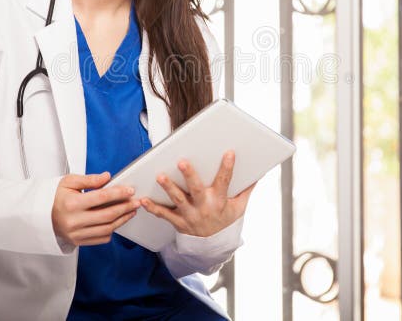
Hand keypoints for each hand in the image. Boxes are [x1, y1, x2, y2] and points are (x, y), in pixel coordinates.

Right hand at [51, 172, 139, 246]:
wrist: (41, 216)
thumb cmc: (55, 197)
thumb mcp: (68, 182)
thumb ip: (89, 179)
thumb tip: (107, 177)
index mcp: (71, 204)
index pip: (101, 197)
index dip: (118, 193)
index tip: (130, 190)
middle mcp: (74, 221)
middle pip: (107, 215)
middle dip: (125, 207)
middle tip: (136, 201)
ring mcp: (76, 234)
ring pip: (107, 228)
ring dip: (122, 220)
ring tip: (131, 211)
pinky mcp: (78, 242)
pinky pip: (101, 238)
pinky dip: (112, 230)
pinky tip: (118, 221)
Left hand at [140, 151, 255, 236]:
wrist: (213, 248)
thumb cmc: (226, 221)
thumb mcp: (240, 207)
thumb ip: (246, 189)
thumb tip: (258, 173)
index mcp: (220, 201)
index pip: (225, 182)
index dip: (228, 167)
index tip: (229, 153)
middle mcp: (204, 207)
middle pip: (196, 190)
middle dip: (189, 175)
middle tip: (182, 162)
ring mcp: (190, 216)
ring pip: (178, 200)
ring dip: (168, 188)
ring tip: (160, 176)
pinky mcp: (179, 222)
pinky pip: (164, 215)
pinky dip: (152, 208)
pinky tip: (142, 200)